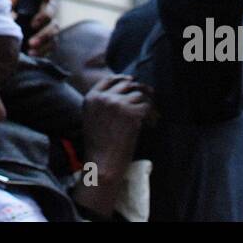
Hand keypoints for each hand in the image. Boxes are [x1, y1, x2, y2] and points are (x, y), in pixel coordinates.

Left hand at [7, 0, 57, 56]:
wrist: (8, 40)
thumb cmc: (11, 19)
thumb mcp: (9, 11)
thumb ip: (11, 4)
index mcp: (39, 3)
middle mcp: (47, 15)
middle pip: (50, 15)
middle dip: (42, 19)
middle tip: (32, 26)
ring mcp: (50, 29)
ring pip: (53, 32)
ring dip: (43, 38)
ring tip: (30, 44)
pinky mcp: (49, 43)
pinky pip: (51, 46)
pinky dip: (41, 50)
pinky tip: (31, 52)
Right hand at [73, 74, 151, 217]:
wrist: (103, 163)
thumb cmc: (98, 147)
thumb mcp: (91, 119)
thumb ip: (102, 104)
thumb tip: (123, 92)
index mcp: (91, 98)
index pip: (109, 80)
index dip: (122, 79)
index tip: (131, 81)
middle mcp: (104, 98)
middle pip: (126, 84)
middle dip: (139, 88)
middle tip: (150, 93)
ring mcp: (118, 104)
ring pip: (139, 95)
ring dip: (146, 103)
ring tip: (149, 115)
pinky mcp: (132, 113)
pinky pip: (147, 106)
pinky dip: (151, 114)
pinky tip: (150, 123)